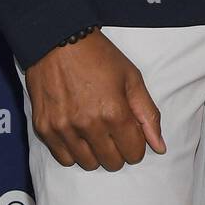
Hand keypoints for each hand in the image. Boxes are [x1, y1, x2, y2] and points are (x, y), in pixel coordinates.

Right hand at [24, 30, 165, 170]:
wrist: (58, 40)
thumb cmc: (99, 56)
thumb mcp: (131, 78)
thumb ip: (148, 114)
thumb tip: (160, 147)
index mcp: (113, 112)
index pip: (133, 153)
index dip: (136, 144)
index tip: (130, 131)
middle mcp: (88, 125)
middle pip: (112, 162)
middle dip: (118, 150)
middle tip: (113, 129)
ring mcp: (64, 128)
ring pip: (88, 164)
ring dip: (95, 152)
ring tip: (94, 129)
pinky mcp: (44, 128)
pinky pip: (64, 159)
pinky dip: (73, 151)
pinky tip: (77, 133)